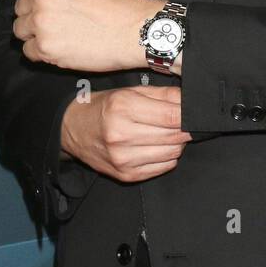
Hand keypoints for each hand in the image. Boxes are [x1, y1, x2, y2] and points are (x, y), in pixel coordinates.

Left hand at [13, 0, 162, 71]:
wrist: (134, 31)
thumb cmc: (117, 4)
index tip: (44, 2)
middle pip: (20, 8)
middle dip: (32, 14)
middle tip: (53, 22)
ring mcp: (42, 23)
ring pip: (19, 30)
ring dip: (33, 33)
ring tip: (55, 36)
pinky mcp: (45, 48)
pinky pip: (28, 51)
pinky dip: (40, 52)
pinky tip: (58, 48)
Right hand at [61, 85, 191, 182]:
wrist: (73, 130)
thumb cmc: (103, 108)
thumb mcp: (130, 92)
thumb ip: (163, 94)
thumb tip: (190, 100)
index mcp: (123, 108)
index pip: (172, 116)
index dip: (188, 115)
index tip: (193, 112)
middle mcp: (122, 135)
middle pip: (174, 136)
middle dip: (184, 128)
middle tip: (182, 122)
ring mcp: (123, 159)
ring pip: (172, 153)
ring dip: (177, 143)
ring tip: (167, 133)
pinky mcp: (126, 175)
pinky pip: (164, 167)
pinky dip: (167, 156)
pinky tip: (158, 146)